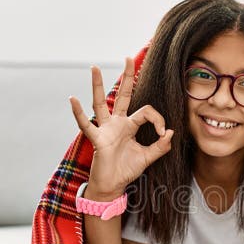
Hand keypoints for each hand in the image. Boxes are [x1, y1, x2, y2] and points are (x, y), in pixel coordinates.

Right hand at [69, 57, 173, 199]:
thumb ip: (161, 147)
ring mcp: (105, 129)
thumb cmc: (126, 170)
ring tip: (93, 68)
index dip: (158, 120)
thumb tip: (171, 132)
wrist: (112, 186)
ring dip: (97, 86)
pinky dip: (78, 113)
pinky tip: (73, 99)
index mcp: (130, 126)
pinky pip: (86, 125)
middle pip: (123, 96)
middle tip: (128, 58)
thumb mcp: (148, 158)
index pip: (147, 112)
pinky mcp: (97, 139)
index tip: (164, 133)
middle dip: (127, 78)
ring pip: (100, 103)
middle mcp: (117, 123)